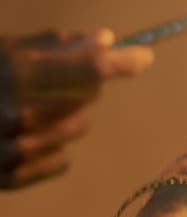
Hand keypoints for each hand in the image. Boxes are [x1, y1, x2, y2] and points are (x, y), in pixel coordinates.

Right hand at [0, 28, 153, 189]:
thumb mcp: (8, 48)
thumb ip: (57, 44)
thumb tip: (106, 39)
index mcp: (18, 72)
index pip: (90, 67)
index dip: (123, 60)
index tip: (143, 56)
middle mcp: (18, 111)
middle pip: (88, 96)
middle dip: (83, 83)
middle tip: (58, 79)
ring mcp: (13, 148)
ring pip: (79, 127)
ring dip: (68, 115)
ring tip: (36, 108)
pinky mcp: (9, 176)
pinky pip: (62, 160)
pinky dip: (52, 148)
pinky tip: (25, 137)